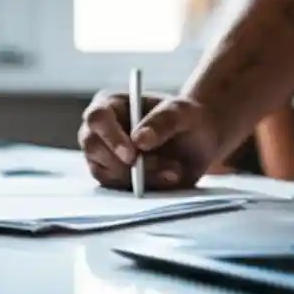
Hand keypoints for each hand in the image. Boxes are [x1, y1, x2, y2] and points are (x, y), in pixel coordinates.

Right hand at [78, 91, 223, 190]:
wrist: (199, 142)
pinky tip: (166, 179)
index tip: (132, 155)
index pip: (97, 119)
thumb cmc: (187, 119)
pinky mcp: (113, 176)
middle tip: (162, 169)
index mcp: (110, 105)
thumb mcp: (182, 112)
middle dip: (125, 164)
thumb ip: (162, 121)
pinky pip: (116, 188)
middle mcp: (100, 130)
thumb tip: (139, 140)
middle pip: (93, 147)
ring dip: (138, 178)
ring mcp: (103, 155)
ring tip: (173, 171)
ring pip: (104, 172)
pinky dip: (142, 188)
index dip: (110, 137)